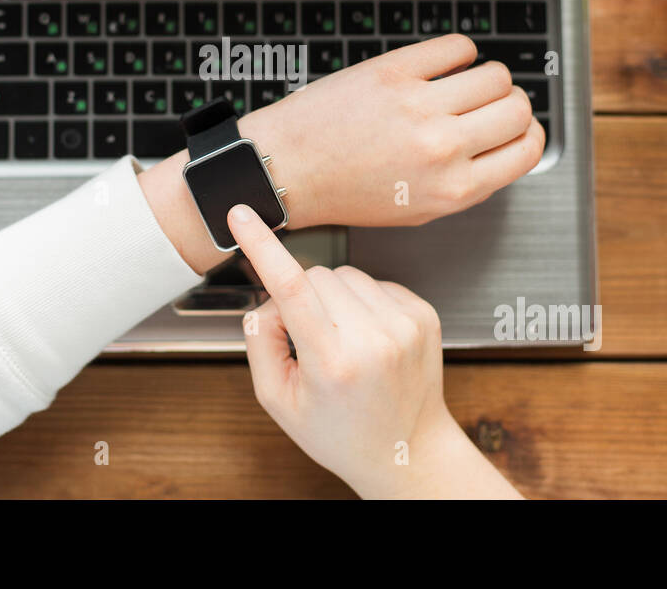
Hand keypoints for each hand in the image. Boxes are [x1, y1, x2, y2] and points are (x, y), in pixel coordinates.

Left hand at [138, 33, 542, 273]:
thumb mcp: (417, 209)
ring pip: (496, 74)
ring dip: (488, 76)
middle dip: (510, 104)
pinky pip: (457, 46)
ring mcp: (419, 107)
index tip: (517, 128)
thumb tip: (503, 147)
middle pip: (518, 107)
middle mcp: (443, 148)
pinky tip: (445, 63)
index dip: (529, 134)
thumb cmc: (344, 190)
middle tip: (488, 104)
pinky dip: (460, 50)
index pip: (528, 150)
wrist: (288, 168)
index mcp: (454, 189)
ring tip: (465, 83)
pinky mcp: (394, 72)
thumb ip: (465, 182)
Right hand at [229, 204, 521, 498]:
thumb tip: (267, 299)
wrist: (408, 451)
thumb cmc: (342, 433)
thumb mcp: (279, 401)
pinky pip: (375, 281)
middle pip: (315, 275)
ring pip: (345, 273)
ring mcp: (404, 324)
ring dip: (333, 298)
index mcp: (334, 364)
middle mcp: (374, 339)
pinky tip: (366, 336)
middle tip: (306, 339)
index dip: (261, 246)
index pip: (291, 287)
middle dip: (301, 297)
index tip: (242, 216)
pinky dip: (362, 302)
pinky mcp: (423, 313)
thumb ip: (260, 342)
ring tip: (340, 340)